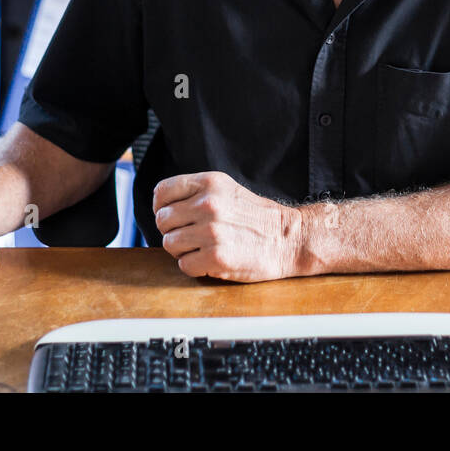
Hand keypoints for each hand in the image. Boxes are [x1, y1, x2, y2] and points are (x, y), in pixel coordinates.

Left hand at [153, 171, 302, 280]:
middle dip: (173, 231)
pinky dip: (195, 267)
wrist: (288, 239)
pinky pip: (184, 265)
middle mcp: (208, 204)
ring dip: (183, 250)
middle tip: (192, 236)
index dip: (161, 206)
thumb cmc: (256, 217)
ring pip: (169, 244)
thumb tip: (162, 208)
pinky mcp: (215, 257)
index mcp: (209, 183)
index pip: (162, 191)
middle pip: (162, 221)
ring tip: (204, 248)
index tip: (171, 216)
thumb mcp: (227, 191)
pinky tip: (211, 260)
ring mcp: (211, 231)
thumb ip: (196, 193)